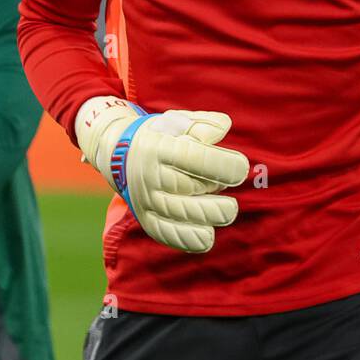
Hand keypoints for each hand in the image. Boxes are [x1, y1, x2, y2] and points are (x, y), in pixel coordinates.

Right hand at [75, 96, 249, 252]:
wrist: (118, 153)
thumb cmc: (160, 135)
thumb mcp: (179, 121)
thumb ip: (204, 123)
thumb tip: (224, 127)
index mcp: (159, 147)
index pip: (195, 158)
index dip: (224, 165)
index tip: (242, 167)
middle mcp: (149, 175)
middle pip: (191, 187)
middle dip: (218, 188)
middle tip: (230, 185)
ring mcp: (146, 199)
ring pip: (183, 214)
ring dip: (212, 214)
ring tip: (227, 210)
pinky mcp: (146, 219)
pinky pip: (169, 234)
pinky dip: (191, 239)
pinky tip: (208, 235)